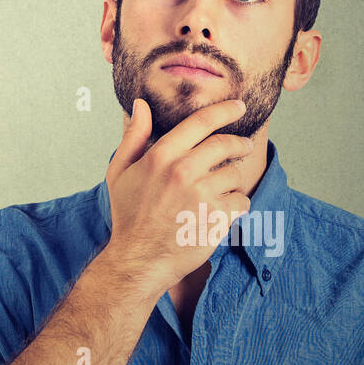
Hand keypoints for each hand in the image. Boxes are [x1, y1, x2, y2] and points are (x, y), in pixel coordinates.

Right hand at [102, 97, 255, 295]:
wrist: (139, 260)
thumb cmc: (129, 215)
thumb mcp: (120, 171)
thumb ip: (134, 136)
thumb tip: (141, 104)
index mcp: (161, 156)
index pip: (200, 122)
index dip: (224, 110)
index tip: (239, 106)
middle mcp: (183, 171)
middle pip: (225, 144)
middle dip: (239, 143)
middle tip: (244, 146)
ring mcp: (202, 195)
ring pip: (235, 175)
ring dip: (231, 181)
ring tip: (219, 192)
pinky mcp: (217, 218)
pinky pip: (242, 202)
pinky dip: (236, 207)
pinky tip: (220, 212)